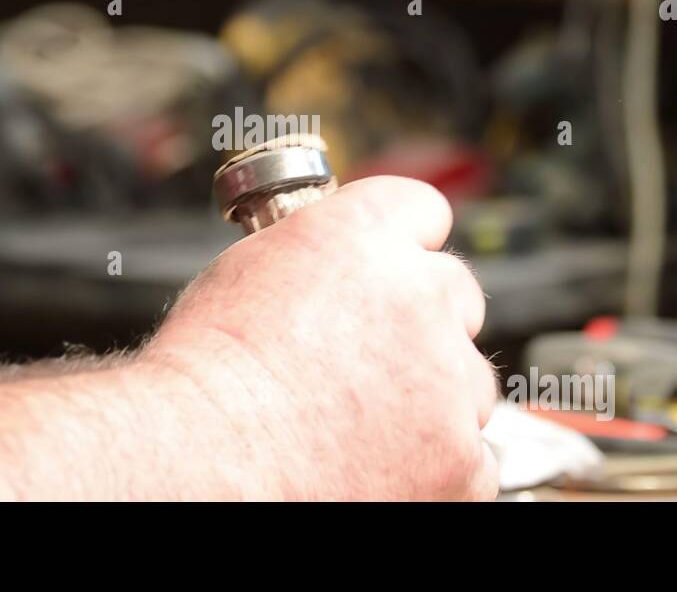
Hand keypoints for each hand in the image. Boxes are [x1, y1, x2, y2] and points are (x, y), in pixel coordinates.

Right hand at [145, 176, 497, 499]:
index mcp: (365, 235)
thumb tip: (338, 262)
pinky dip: (438, 463)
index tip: (392, 269)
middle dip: (422, 322)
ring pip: (467, 379)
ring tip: (357, 423)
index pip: (422, 212)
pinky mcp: (461, 457)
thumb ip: (320, 251)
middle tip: (368, 359)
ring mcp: (450, 382)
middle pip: (454, 293)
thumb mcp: (250, 269)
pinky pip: (473, 454)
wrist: (202, 461)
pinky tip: (378, 462)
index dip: (402, 245)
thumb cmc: (207, 377)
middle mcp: (421, 296)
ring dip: (432, 396)